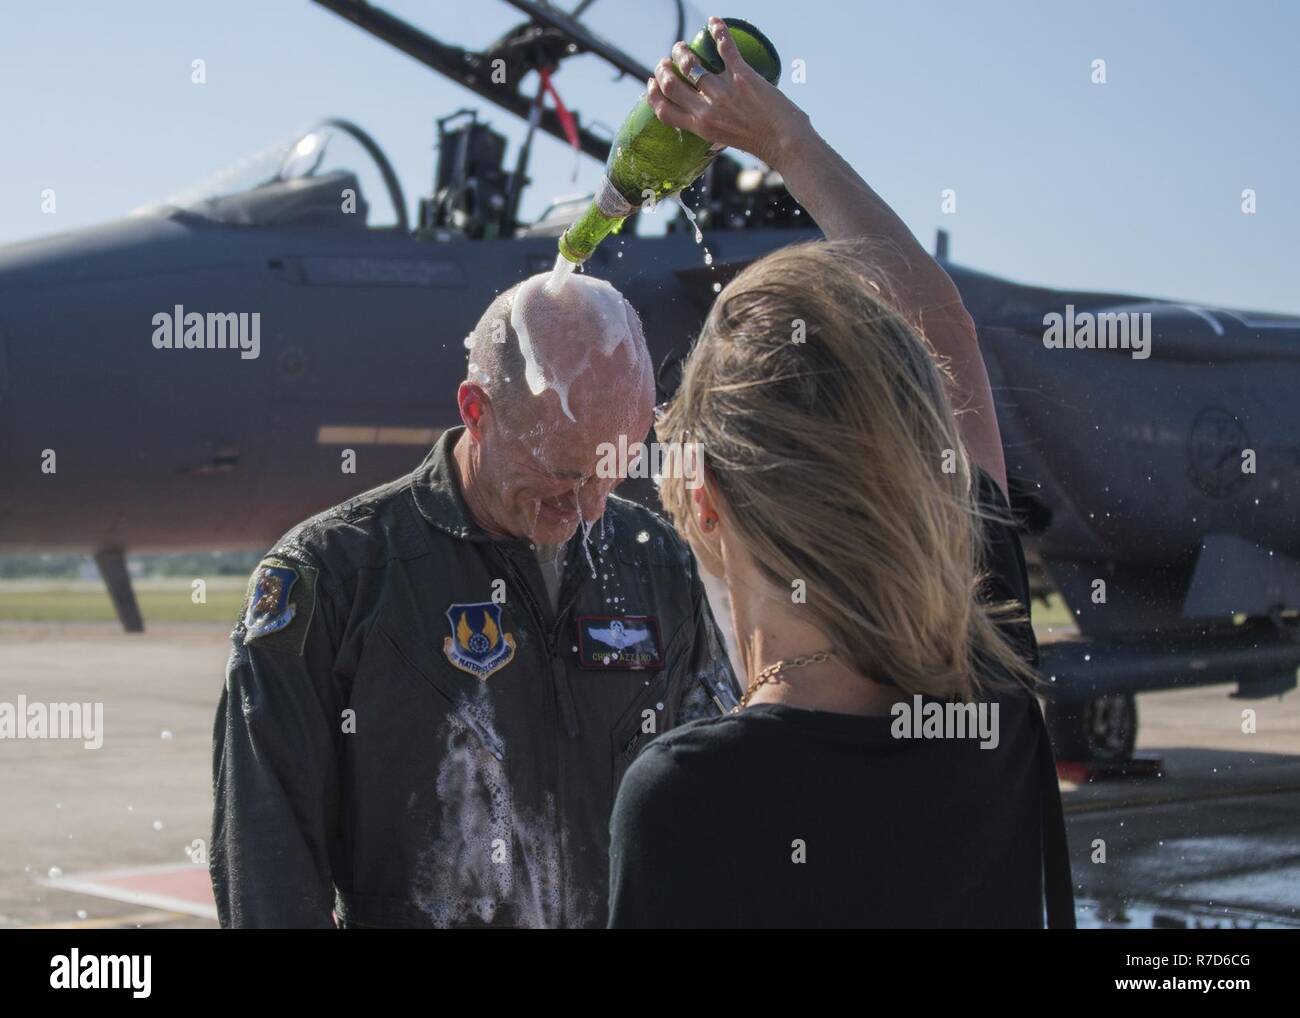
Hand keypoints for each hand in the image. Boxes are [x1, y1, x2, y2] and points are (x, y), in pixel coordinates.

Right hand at [646, 15, 810, 170]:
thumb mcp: (725, 140)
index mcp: (701, 127)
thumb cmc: (761, 143)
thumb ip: (712, 127)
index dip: (652, 94)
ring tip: (683, 46)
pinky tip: (714, 22)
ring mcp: (723, 92)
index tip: (651, 83)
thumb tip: (705, 117)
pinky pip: (725, 47)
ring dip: (682, 50)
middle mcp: (707, 110)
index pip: (664, 110)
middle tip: (666, 61)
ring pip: (691, 63)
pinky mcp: (742, 76)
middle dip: (663, 68)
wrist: (785, 142)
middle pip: (671, 84)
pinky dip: (718, 30)